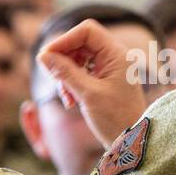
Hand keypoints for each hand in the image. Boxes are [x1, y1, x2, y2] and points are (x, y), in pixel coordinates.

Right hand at [37, 19, 147, 148]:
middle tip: (55, 80)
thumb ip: (65, 73)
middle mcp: (115, 57)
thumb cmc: (116, 120)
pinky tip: (70, 102)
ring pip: (77, 59)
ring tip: (66, 98)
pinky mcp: (103, 81)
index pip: (87, 31)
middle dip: (63, 61)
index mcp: (117, 55)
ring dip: (65, 75)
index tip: (47, 56)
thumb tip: (43, 56)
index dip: (64, 40)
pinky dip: (71, 84)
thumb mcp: (87, 95)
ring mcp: (109, 69)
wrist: (132, 142)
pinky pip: (81, 73)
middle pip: (80, 44)